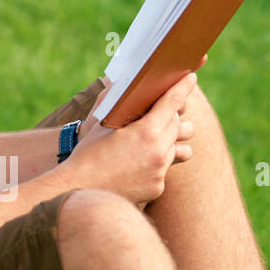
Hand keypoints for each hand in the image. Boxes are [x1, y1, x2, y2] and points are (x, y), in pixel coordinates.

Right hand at [60, 69, 199, 205]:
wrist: (79, 192)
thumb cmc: (87, 154)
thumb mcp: (101, 123)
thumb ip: (116, 101)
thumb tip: (123, 82)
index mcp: (147, 131)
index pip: (172, 102)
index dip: (183, 87)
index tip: (190, 77)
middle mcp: (159, 151)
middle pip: (178, 124)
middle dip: (172, 115)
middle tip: (161, 111)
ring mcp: (160, 171)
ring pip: (179, 148)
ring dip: (170, 140)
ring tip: (156, 139)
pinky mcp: (157, 187)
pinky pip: (165, 168)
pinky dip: (155, 162)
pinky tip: (138, 163)